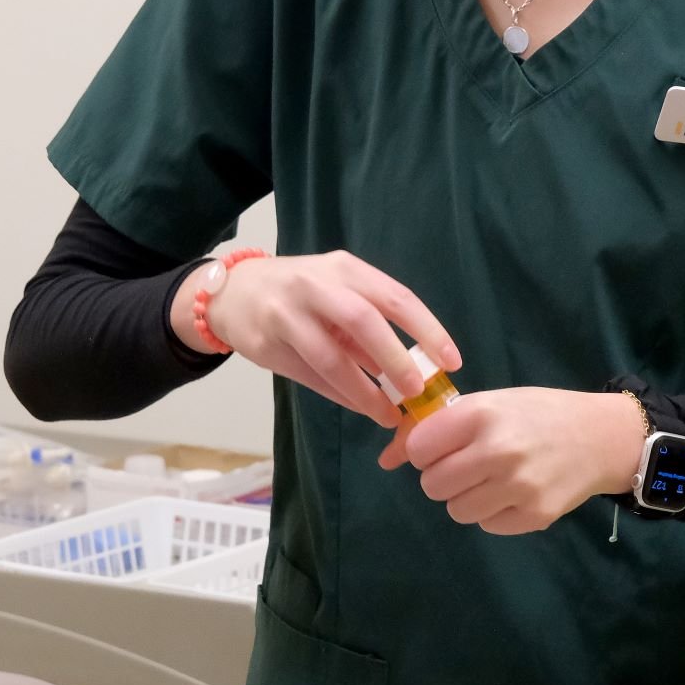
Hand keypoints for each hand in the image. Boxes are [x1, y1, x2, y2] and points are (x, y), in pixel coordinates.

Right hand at [178, 250, 461, 427]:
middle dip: (395, 359)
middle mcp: (316, 285)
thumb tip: (414, 369)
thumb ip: (371, 322)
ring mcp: (287, 313)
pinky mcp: (266, 342)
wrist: (232, 292)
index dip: (428, 330)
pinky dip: (339, 394)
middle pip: (364, 321)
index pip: (396, 297)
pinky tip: (359, 406)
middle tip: (416, 392)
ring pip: (332, 357)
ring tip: (387, 414)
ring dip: (364, 391)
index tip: (451, 362)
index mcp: (345, 269)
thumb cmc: (299, 293)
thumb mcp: (337, 291)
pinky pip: (310, 375)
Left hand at [378, 388, 646, 534]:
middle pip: (432, 485)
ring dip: (466, 497)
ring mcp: (517, 487)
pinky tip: (513, 493)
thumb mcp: (486, 405)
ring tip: (491, 479)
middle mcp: (497, 451)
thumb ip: (434, 429)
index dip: (426, 450)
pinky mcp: (534, 516)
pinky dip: (492, 512)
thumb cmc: (535, 413)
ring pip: (456, 510)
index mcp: (480, 414)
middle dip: (443, 477)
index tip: (444, 446)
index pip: (419, 449)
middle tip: (468, 465)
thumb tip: (384, 461)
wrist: (600, 436)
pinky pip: (486, 525)